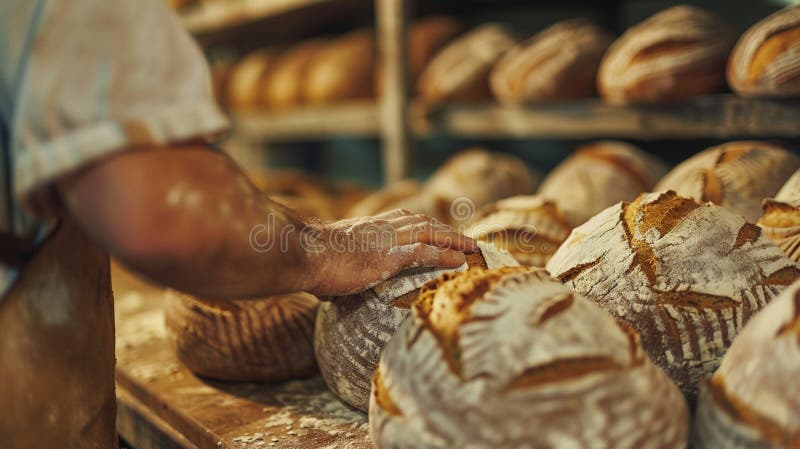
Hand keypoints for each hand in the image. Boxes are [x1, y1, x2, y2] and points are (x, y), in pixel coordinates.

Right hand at [305, 209, 477, 296]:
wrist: (303, 253)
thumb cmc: (306, 260)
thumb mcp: (322, 262)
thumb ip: (332, 271)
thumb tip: (323, 291)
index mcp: (366, 227)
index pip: (401, 220)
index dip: (422, 225)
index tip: (437, 230)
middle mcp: (380, 227)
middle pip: (422, 222)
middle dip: (446, 230)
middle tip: (464, 239)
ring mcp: (386, 239)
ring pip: (430, 232)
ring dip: (454, 239)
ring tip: (472, 248)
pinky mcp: (389, 255)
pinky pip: (425, 252)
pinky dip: (445, 254)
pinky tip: (460, 261)